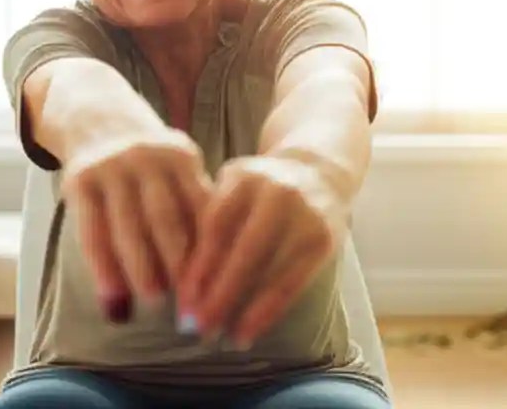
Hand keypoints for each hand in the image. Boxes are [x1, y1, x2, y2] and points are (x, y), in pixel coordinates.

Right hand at [61, 127, 211, 323]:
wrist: (99, 121)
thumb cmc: (152, 167)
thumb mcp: (178, 171)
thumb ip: (195, 208)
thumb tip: (216, 271)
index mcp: (180, 155)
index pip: (198, 206)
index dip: (208, 248)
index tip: (217, 285)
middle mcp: (145, 156)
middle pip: (164, 216)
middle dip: (178, 262)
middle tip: (190, 299)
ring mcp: (110, 166)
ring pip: (128, 226)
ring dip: (142, 267)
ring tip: (155, 299)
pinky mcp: (80, 180)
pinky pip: (92, 231)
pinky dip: (103, 267)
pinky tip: (112, 295)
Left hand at [177, 153, 348, 348]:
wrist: (316, 173)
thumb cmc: (258, 190)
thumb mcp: (231, 189)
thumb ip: (208, 223)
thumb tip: (182, 282)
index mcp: (246, 178)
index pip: (217, 226)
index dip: (199, 266)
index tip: (182, 300)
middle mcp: (279, 193)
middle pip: (245, 251)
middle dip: (219, 293)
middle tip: (196, 325)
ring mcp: (306, 217)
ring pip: (271, 272)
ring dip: (242, 309)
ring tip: (218, 334)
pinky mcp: (324, 240)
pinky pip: (292, 285)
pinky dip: (267, 313)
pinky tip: (246, 332)